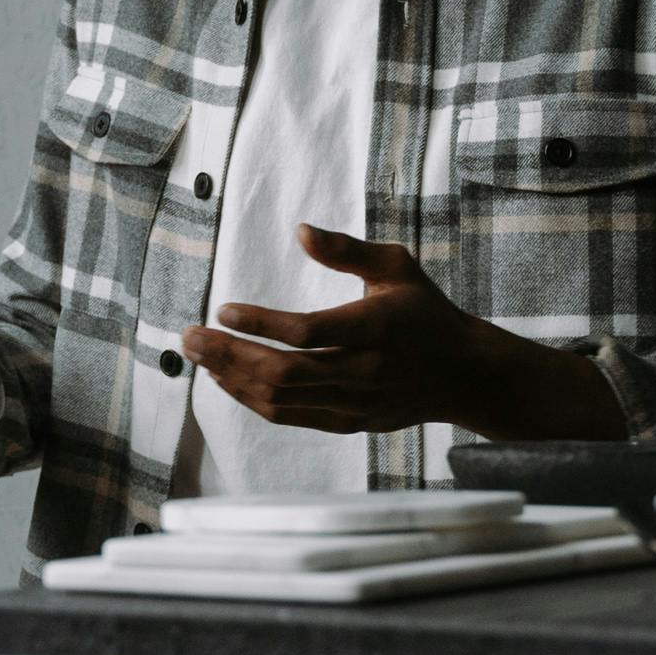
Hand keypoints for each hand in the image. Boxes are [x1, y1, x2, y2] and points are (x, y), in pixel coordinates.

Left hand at [178, 224, 624, 440]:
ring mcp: (354, 404)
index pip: (307, 332)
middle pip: (284, 372)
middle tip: (190, 337)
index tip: (223, 309)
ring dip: (233, 379)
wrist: (464, 375)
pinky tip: (228, 379)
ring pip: (281, 399)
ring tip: (200, 355)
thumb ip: (349, 250)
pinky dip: (253, 400)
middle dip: (230, 355)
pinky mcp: (348, 423)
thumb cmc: (426, 312)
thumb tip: (301, 231)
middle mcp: (362, 372)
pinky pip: (291, 417)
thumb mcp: (398, 266)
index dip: (261, 324)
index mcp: (375, 329)